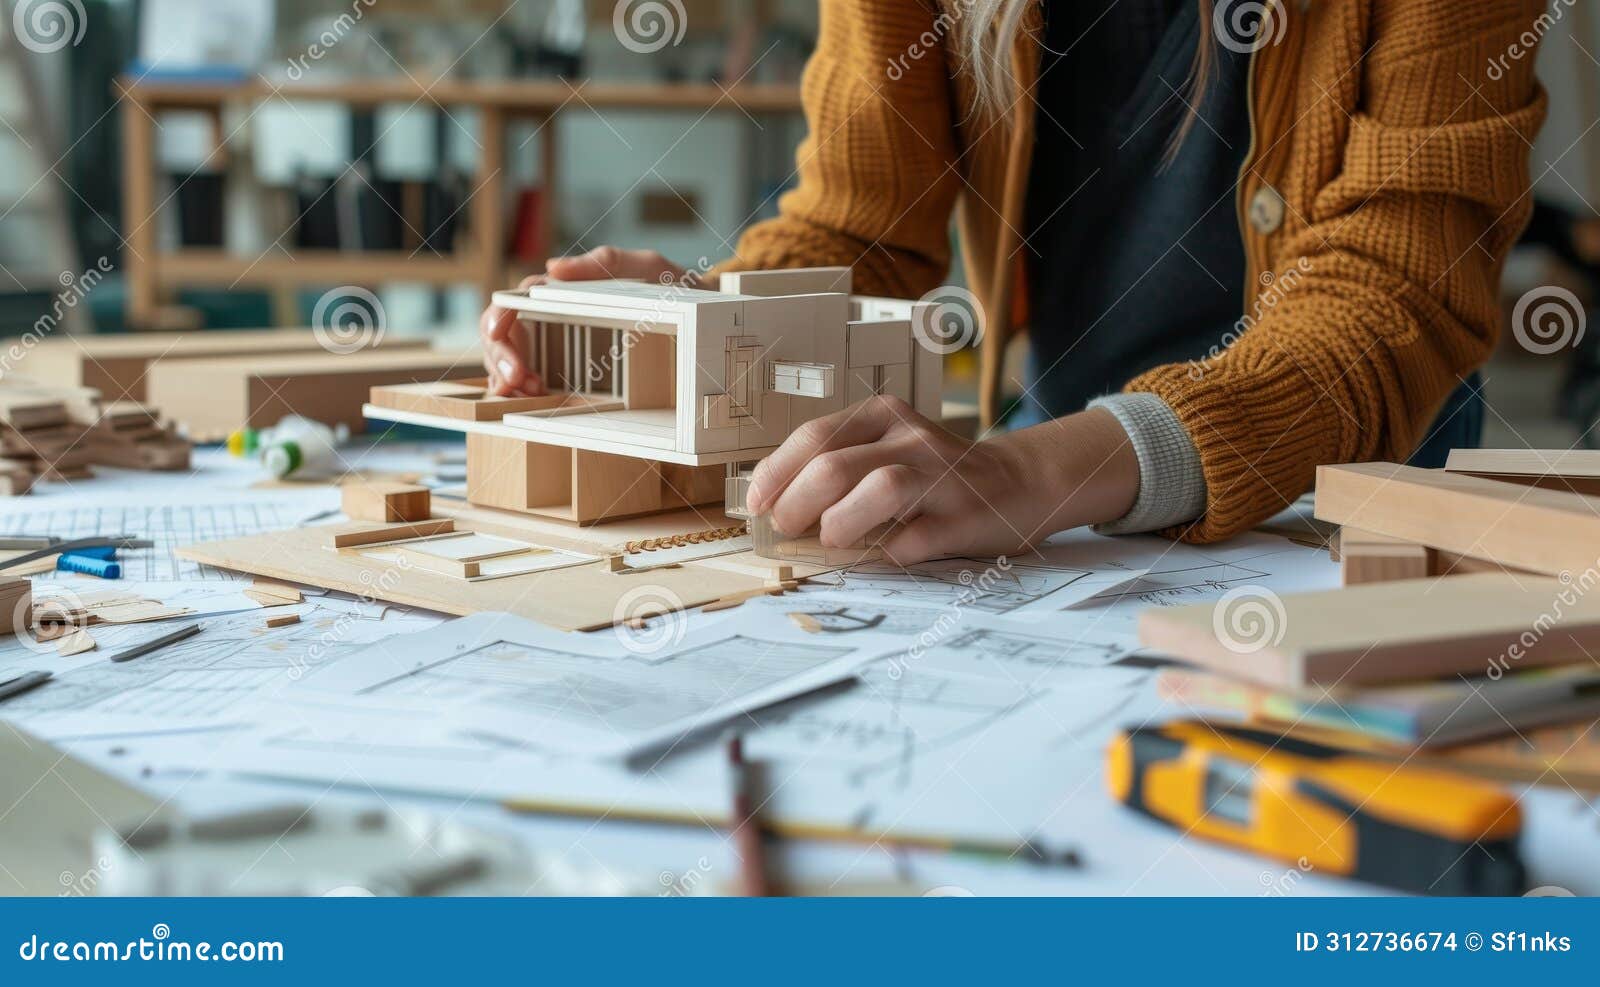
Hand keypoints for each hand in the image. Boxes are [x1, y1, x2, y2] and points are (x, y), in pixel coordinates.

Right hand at [481, 246, 691, 395]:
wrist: (706, 319)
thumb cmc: (674, 288)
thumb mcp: (648, 267)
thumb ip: (606, 261)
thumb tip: (553, 268)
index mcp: (564, 290)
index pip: (513, 300)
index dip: (498, 317)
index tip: (498, 335)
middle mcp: (554, 316)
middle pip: (504, 334)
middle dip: (501, 356)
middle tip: (516, 380)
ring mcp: (562, 345)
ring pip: (512, 359)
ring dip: (508, 376)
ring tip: (529, 390)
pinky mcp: (574, 371)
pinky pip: (534, 380)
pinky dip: (524, 391)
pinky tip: (536, 396)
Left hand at [744, 396, 1140, 564]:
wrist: (1020, 483)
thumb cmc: (935, 476)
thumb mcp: (887, 449)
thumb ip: (840, 464)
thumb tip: (774, 505)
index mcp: (883, 416)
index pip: (814, 437)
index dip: (776, 475)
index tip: (758, 506)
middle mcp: (911, 438)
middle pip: (835, 465)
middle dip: (798, 505)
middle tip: (790, 530)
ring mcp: (942, 475)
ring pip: (878, 488)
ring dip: (841, 523)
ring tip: (833, 540)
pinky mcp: (965, 516)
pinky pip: (917, 538)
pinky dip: (891, 553)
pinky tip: (885, 555)